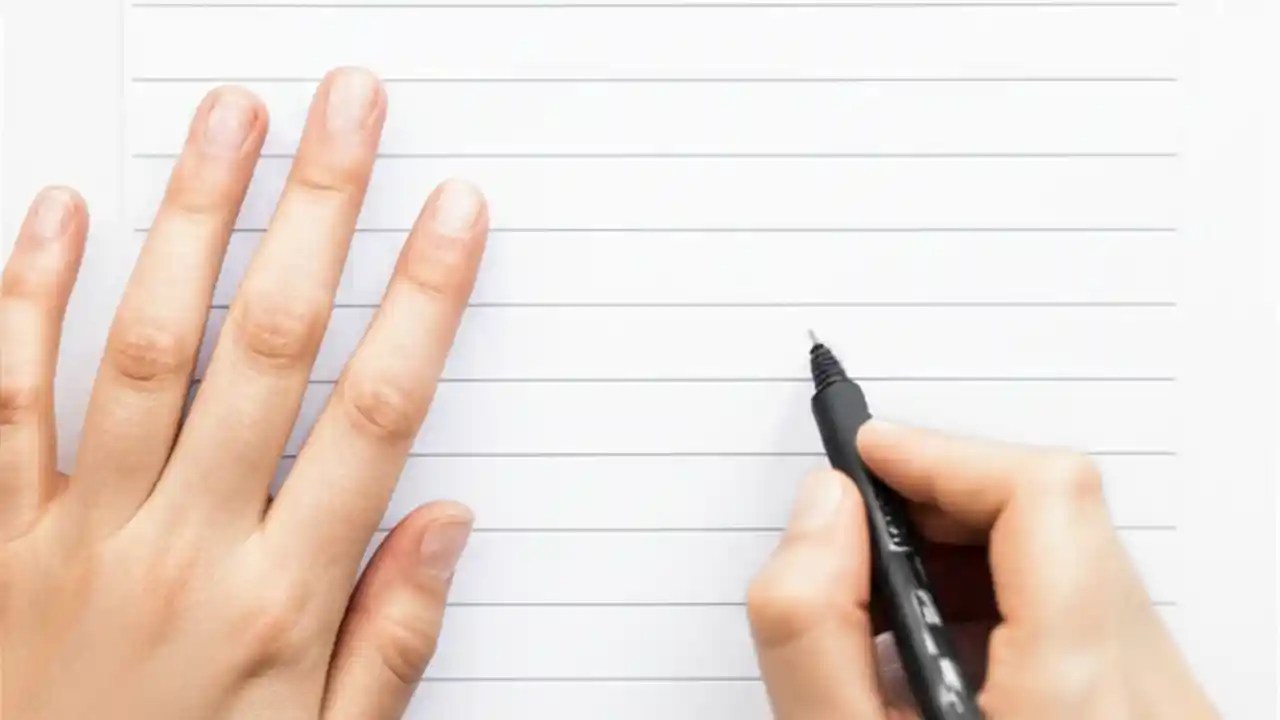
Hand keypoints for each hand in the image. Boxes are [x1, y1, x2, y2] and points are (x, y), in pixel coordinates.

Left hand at [1, 68, 487, 718]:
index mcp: (279, 601)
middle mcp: (182, 550)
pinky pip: (5, 401)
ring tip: (234, 125)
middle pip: (269, 347)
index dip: (422, 304)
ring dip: (195, 220)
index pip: (376, 418)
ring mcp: (80, 535)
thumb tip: (448, 526)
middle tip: (349, 115)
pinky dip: (27, 299)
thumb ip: (394, 637)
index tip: (450, 221)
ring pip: (146, 346)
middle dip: (319, 213)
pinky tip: (63, 215)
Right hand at [747, 421, 1216, 718]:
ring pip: (1075, 559)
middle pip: (1060, 518)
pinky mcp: (1160, 716)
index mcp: (1077, 700)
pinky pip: (1087, 610)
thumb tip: (821, 510)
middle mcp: (1154, 696)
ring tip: (888, 616)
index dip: (944, 453)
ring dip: (969, 556)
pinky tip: (942, 657)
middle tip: (856, 539)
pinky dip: (1003, 602)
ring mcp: (1171, 708)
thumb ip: (808, 624)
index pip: (1043, 496)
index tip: (867, 456)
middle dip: (942, 507)